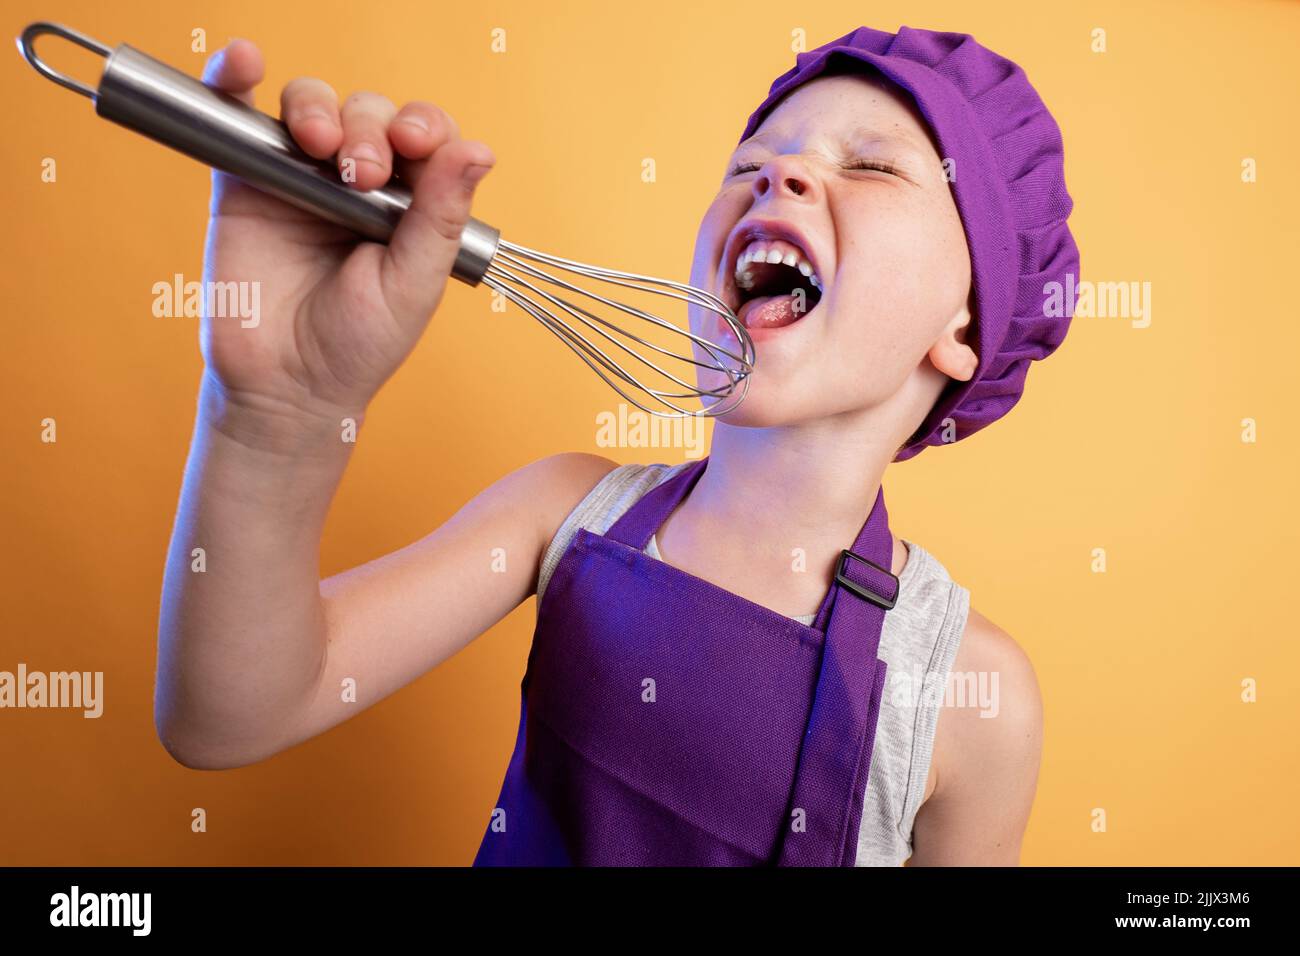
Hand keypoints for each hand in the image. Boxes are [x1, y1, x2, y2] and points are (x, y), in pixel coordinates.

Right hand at [197, 38, 495, 431]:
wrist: (286, 386)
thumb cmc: (358, 344)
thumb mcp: (413, 283)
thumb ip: (440, 215)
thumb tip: (479, 149)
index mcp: (411, 202)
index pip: (425, 137)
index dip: (424, 126)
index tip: (416, 142)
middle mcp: (359, 181)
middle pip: (370, 113)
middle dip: (370, 128)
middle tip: (362, 173)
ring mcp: (302, 175)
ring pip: (313, 104)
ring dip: (319, 108)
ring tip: (319, 144)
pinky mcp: (245, 177)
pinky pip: (239, 113)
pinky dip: (237, 77)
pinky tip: (245, 63)